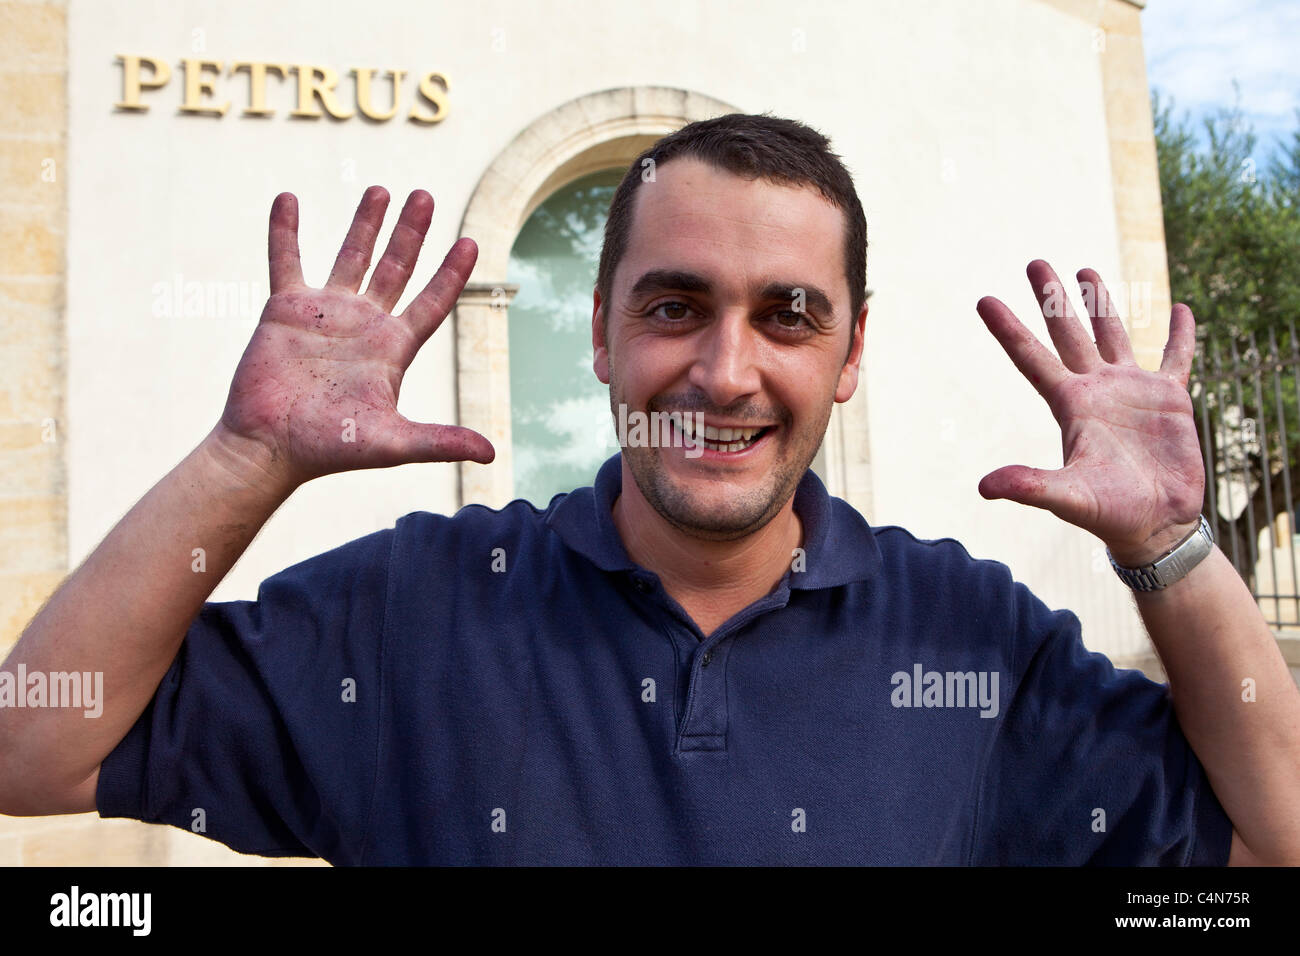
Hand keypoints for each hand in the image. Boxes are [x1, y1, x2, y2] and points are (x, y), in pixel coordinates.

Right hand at [213, 186, 493, 492]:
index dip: (451, 274)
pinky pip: (286, 260)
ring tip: (381, 190)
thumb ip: (439, 442)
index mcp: (393, 349)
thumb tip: (491, 454)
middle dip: (411, 233)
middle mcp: (364, 325)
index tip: (469, 242)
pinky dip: (285, 230)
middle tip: (425, 196)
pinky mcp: (285, 309)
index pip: (432, 302)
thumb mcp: (391, 442)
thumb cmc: (329, 448)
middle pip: (396, 268)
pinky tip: (288, 198)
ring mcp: (326, 313)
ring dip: (365, 223)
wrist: (269, 447)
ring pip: (351, 256)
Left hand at [975, 260, 1203, 565]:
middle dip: (1051, 298)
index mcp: (1070, 405)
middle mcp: (1096, 390)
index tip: (984, 300)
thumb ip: (1029, 486)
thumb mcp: (1067, 497)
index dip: (1008, 329)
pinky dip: (1179, 334)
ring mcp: (1132, 391)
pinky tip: (1180, 308)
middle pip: (1067, 332)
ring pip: (1112, 334)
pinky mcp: (1170, 399)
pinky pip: (1176, 357)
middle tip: (1034, 263)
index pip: (1031, 358)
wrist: (1157, 524)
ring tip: (1085, 271)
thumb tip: (984, 487)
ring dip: (1100, 303)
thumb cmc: (1110, 513)